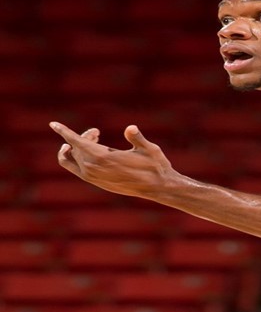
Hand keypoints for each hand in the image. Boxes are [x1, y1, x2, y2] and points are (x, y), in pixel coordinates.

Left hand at [50, 122, 175, 199]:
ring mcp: (93, 178)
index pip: (76, 142)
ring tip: (93, 139)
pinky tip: (90, 153)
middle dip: (82, 137)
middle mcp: (94, 169)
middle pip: (75, 148)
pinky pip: (76, 169)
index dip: (64, 132)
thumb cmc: (156, 166)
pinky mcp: (97, 183)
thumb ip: (137, 138)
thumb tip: (130, 128)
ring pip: (72, 160)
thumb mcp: (150, 149)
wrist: (158, 187)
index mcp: (103, 158)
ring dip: (78, 148)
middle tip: (97, 132)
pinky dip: (77, 159)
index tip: (53, 124)